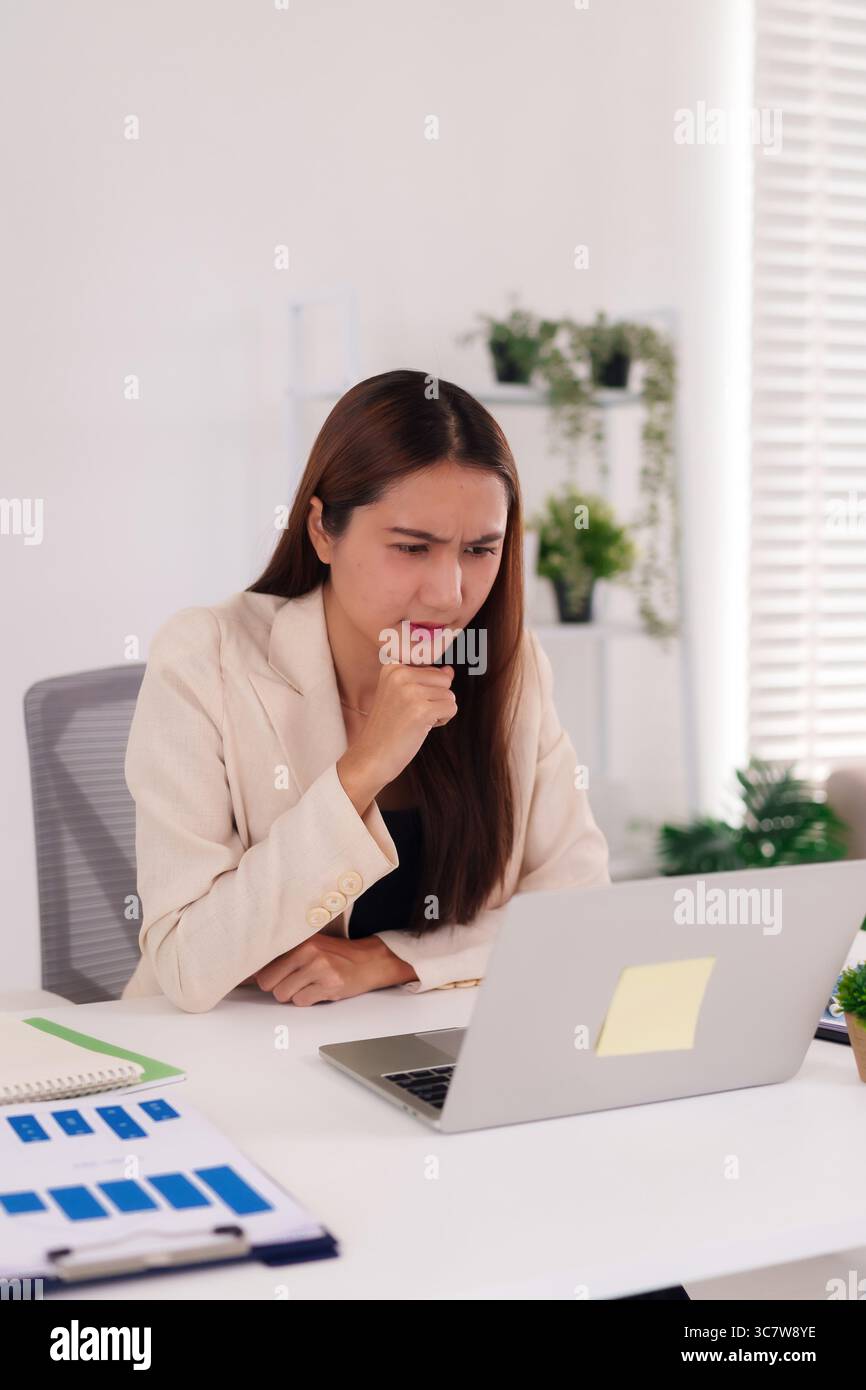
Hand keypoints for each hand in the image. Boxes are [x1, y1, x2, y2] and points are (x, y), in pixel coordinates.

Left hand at [254, 932, 416, 1003]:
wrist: (369, 960)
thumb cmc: (336, 956)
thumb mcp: (310, 947)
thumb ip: (282, 957)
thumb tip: (250, 975)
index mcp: (300, 939)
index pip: (264, 959)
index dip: (253, 974)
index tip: (244, 980)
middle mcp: (308, 951)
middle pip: (268, 981)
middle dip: (276, 987)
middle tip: (291, 981)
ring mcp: (319, 968)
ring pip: (283, 994)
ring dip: (292, 995)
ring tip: (308, 985)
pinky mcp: (329, 985)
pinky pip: (301, 1001)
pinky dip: (307, 1000)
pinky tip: (319, 990)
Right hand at [344, 656, 457, 792]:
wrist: (372, 756)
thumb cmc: (387, 728)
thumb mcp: (403, 696)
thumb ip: (426, 679)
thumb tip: (450, 670)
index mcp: (393, 667)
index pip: (432, 669)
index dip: (427, 690)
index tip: (407, 704)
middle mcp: (400, 674)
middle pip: (444, 680)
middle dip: (436, 699)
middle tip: (412, 713)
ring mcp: (410, 692)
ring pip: (449, 695)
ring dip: (438, 711)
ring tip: (415, 720)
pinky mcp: (421, 710)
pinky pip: (451, 708)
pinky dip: (442, 720)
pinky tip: (422, 727)